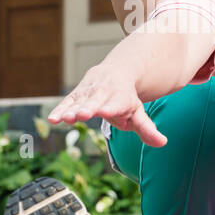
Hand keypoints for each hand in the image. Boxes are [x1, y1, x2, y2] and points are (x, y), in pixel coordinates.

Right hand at [48, 65, 167, 146]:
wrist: (116, 72)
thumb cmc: (126, 98)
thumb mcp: (138, 112)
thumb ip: (147, 128)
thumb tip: (162, 142)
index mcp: (121, 97)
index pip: (117, 103)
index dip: (112, 108)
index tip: (106, 112)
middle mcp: (104, 92)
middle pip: (96, 100)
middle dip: (89, 107)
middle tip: (81, 115)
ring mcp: (89, 92)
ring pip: (80, 100)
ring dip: (71, 109)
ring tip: (64, 119)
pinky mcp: (77, 94)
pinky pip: (67, 102)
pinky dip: (60, 110)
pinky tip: (52, 119)